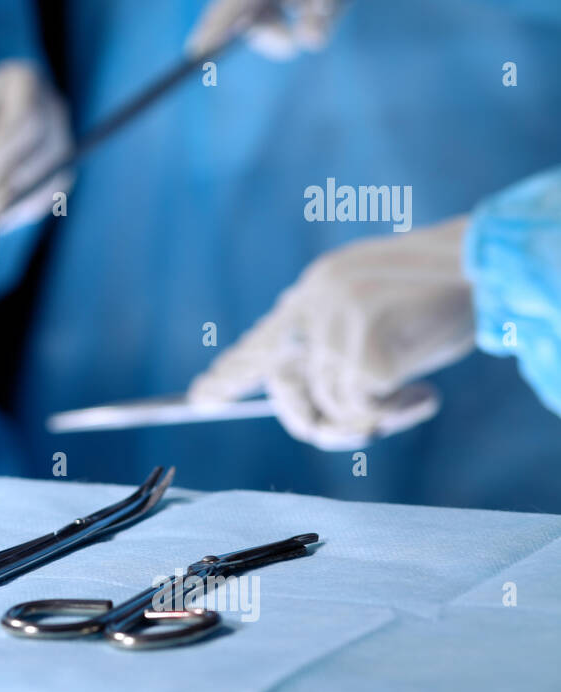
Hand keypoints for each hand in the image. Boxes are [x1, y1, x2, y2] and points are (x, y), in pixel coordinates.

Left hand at [188, 217, 475, 449]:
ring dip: (373, 417)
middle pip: (288, 389)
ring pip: (330, 406)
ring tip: (414, 394)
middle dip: (314, 420)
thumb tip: (313, 396)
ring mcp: (338, 323)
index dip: (233, 372)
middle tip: (360, 426)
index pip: (265, 338)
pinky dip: (394, 414)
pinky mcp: (367, 348)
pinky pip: (363, 411)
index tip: (201, 397)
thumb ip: (339, 337)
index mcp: (316, 287)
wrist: (490, 265)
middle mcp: (315, 302)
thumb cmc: (445, 293)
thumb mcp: (379, 307)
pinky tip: (424, 392)